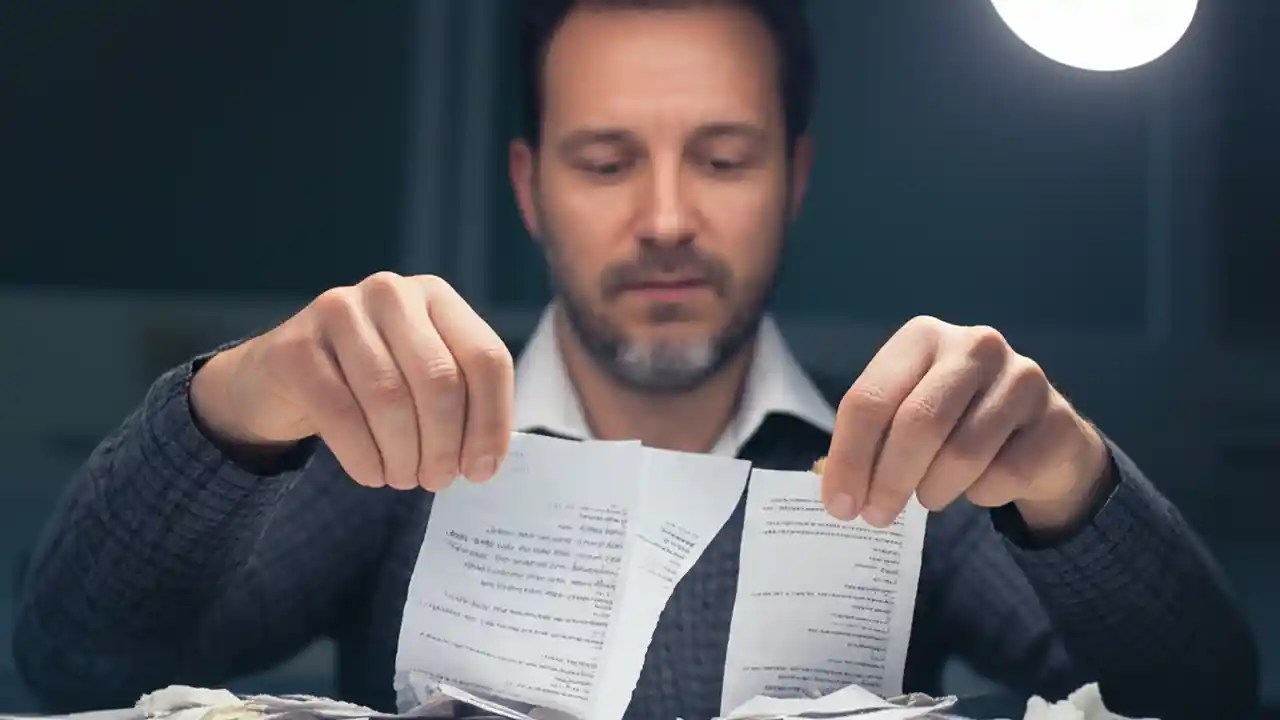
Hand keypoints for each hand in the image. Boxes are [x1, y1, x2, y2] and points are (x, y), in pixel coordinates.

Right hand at [191, 272, 513, 490]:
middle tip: (438, 481)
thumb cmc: (367, 385)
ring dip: (404, 455)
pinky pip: (341, 413)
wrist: (279, 380)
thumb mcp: (421, 381)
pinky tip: (372, 474)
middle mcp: (391, 293)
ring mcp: (339, 312)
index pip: (485, 358)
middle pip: (440, 380)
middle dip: (444, 444)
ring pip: (391, 398)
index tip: (481, 469)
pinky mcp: (295, 346)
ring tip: (404, 479)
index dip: (491, 421)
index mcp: (436, 296)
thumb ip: (461, 406)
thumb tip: (484, 462)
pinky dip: (364, 457)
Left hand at [820, 316, 1109, 531]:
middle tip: (876, 517)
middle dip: (888, 480)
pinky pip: (1004, 476)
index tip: (840, 506)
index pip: (869, 399)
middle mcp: (974, 345)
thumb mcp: (906, 415)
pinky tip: (979, 485)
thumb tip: (833, 489)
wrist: (1040, 435)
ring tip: (929, 496)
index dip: (849, 457)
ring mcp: (1022, 377)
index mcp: (923, 337)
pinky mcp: (1057, 419)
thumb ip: (868, 443)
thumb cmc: (956, 422)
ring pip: (961, 455)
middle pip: (916, 423)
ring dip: (935, 490)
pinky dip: (980, 495)